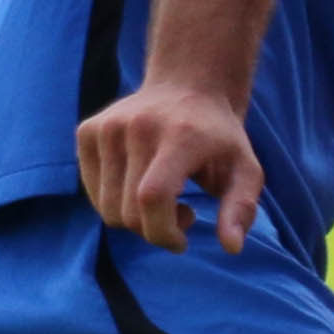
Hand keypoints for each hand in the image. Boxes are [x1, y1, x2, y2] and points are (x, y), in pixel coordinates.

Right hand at [77, 75, 263, 254]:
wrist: (188, 85)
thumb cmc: (219, 138)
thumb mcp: (246, 170)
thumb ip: (241, 208)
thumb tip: (232, 247)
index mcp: (179, 136)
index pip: (152, 197)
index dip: (163, 232)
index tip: (182, 239)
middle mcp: (137, 127)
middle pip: (127, 211)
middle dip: (153, 230)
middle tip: (181, 215)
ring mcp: (107, 127)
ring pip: (106, 207)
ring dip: (134, 220)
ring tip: (162, 200)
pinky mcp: (87, 131)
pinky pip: (93, 192)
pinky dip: (114, 202)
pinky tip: (139, 185)